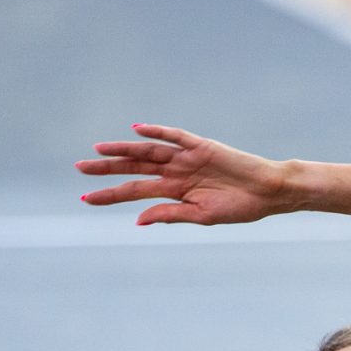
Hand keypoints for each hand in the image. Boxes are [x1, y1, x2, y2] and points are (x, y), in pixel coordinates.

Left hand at [78, 124, 296, 225]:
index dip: (111, 194)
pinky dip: (158, 132)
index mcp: (176, 191)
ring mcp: (188, 157)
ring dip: (124, 150)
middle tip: (80, 169)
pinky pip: (176, 137)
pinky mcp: (203, 146)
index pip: (136, 190)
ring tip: (99, 150)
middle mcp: (177, 172)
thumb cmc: (242, 207)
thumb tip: (138, 219)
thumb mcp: (203, 216)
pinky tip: (138, 131)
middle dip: (108, 169)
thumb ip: (171, 214)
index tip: (86, 199)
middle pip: (135, 168)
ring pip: (149, 151)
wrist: (270, 192)